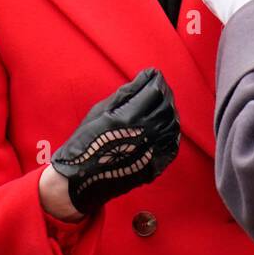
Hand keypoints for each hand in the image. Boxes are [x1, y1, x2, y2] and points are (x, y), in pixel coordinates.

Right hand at [47, 69, 180, 214]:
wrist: (81, 179)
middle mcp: (146, 134)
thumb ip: (127, 92)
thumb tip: (148, 75)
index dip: (156, 79)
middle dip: (165, 93)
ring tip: (160, 105)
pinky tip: (163, 125)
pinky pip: (172, 144)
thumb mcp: (101, 110)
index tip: (154, 75)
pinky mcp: (155, 166)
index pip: (156, 91)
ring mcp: (153, 151)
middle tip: (158, 88)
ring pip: (173, 124)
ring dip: (169, 110)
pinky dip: (171, 131)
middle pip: (167, 106)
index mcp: (130, 117)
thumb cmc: (86, 141)